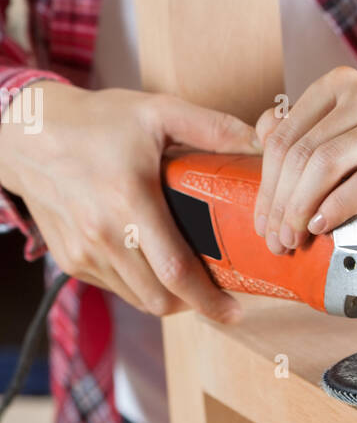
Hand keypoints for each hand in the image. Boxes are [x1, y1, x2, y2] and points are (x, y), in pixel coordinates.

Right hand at [0, 83, 257, 320]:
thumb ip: (214, 128)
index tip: (235, 311)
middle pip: (159, 298)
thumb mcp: (159, 111)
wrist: (29, 134)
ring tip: (189, 277)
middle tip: (219, 293)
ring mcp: (83, 252)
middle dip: (194, 304)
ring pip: (138, 298)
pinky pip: (115, 287)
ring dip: (167, 297)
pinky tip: (152, 261)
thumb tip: (262, 144)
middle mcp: (103, 235)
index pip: (176, 272)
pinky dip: (139, 285)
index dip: (209, 300)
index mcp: (130, 201)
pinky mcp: (70, 260)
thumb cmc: (99, 121)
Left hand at [253, 66, 356, 253]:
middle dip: (282, 203)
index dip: (266, 184)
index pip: (284, 136)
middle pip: (302, 152)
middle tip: (277, 240)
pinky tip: (325, 226)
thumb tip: (261, 133)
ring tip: (296, 239)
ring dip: (303, 209)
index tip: (262, 223)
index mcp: (341, 86)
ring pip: (328, 163)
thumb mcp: (352, 140)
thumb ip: (307, 133)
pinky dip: (339, 207)